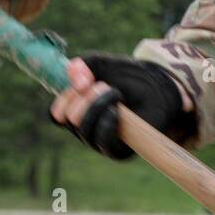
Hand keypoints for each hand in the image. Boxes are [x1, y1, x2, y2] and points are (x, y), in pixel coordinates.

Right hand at [49, 53, 192, 159]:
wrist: (158, 86)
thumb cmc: (127, 77)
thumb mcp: (101, 64)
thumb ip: (82, 65)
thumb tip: (74, 76)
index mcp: (76, 111)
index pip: (56, 114)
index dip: (64, 98)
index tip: (80, 81)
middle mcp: (85, 129)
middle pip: (69, 119)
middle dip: (83, 97)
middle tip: (103, 85)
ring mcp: (100, 142)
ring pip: (83, 128)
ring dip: (97, 105)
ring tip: (115, 93)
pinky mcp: (117, 150)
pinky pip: (102, 141)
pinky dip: (107, 122)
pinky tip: (116, 110)